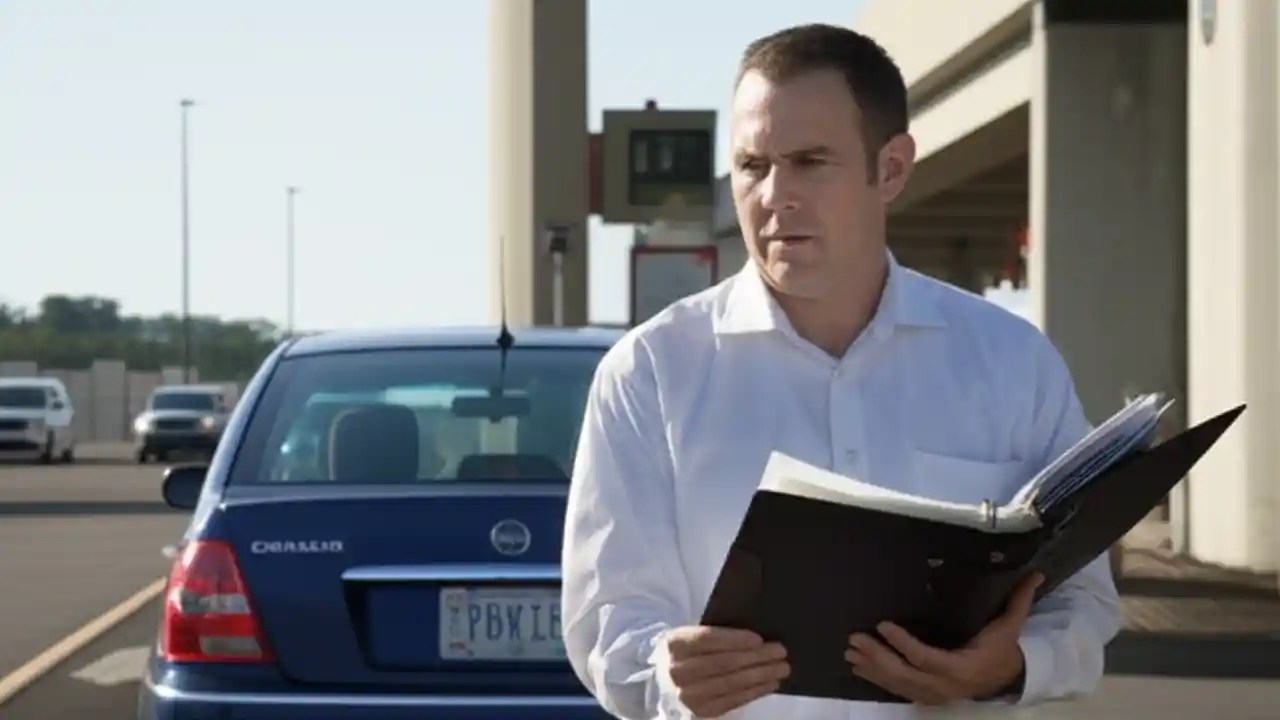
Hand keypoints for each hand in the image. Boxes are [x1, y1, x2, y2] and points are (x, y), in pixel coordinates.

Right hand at [662, 625, 789, 717]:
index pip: (707, 639)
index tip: (758, 639)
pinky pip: (733, 701)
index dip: (734, 639)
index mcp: (675, 644)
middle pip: (723, 662)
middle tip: (780, 651)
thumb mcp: (693, 636)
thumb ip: (717, 635)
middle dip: (756, 657)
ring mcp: (689, 694)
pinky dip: (755, 691)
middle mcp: (679, 671)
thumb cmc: (690, 652)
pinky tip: (770, 683)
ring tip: (781, 668)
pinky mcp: (701, 711)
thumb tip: (757, 638)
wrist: (666, 680)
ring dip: (761, 675)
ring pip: (731, 683)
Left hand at [845, 571, 1042, 705]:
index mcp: (962, 668)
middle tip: (855, 638)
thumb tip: (1036, 573)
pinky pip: (897, 690)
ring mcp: (933, 694)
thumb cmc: (1002, 648)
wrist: (1005, 679)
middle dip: (877, 657)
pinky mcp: (925, 696)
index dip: (903, 644)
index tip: (883, 625)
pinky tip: (858, 666)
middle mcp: (944, 686)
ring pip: (897, 683)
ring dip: (871, 667)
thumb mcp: (1011, 625)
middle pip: (904, 674)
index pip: (926, 657)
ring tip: (850, 649)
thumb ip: (1018, 600)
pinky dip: (876, 678)